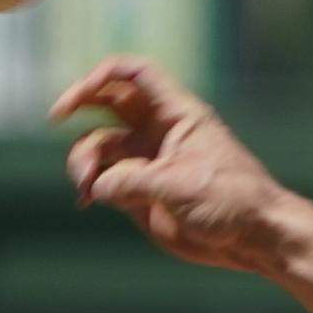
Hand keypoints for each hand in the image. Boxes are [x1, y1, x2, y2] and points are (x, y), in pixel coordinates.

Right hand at [50, 56, 294, 275]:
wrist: (255, 238)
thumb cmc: (232, 201)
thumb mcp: (180, 185)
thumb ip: (132, 181)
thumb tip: (95, 187)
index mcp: (175, 114)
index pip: (133, 74)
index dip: (101, 74)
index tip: (79, 95)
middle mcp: (157, 131)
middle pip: (106, 101)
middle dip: (79, 104)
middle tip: (57, 117)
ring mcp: (147, 160)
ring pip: (98, 145)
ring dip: (83, 160)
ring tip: (85, 187)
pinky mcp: (141, 191)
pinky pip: (104, 180)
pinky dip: (89, 186)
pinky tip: (86, 201)